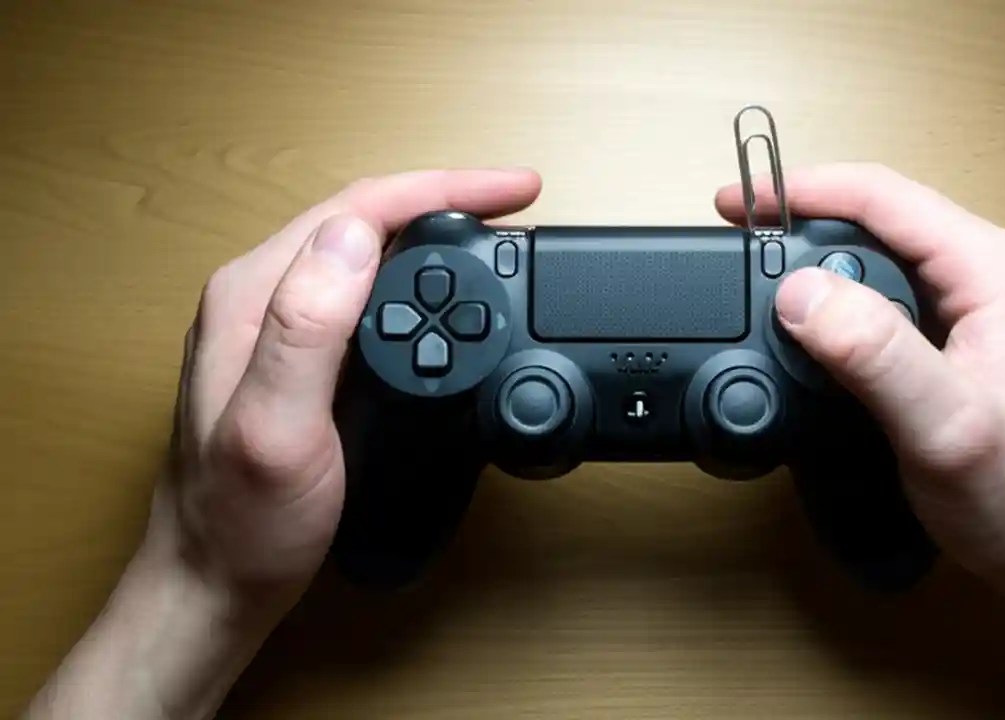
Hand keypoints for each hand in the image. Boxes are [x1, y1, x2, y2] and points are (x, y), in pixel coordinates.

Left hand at [27, 168, 542, 719]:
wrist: (217, 585)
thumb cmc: (243, 522)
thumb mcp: (276, 427)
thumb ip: (307, 327)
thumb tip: (358, 235)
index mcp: (253, 294)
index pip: (358, 208)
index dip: (444, 189)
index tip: (516, 192)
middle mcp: (260, 296)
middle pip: (366, 218)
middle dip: (450, 202)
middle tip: (519, 208)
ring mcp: (276, 327)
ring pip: (368, 252)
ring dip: (436, 235)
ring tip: (497, 237)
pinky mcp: (296, 357)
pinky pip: (365, 294)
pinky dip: (418, 282)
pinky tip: (445, 298)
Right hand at [716, 163, 1004, 580]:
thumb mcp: (942, 425)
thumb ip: (874, 353)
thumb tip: (799, 292)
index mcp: (994, 270)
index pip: (886, 197)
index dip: (803, 190)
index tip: (735, 204)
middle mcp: (990, 273)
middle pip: (881, 219)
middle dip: (803, 225)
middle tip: (738, 251)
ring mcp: (977, 307)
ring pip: (882, 259)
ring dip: (820, 267)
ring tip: (760, 287)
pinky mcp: (961, 339)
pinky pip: (890, 299)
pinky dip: (840, 305)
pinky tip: (808, 330)